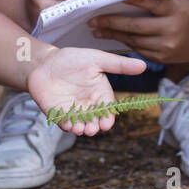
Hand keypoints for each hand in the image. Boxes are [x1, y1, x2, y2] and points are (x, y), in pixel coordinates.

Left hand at [26, 47, 144, 135]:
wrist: (44, 62)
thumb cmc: (72, 59)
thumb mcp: (97, 59)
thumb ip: (119, 65)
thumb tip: (144, 65)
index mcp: (100, 94)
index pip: (107, 110)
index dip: (107, 119)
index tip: (106, 124)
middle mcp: (88, 105)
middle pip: (94, 121)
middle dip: (94, 127)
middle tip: (91, 129)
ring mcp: (73, 110)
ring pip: (80, 125)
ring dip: (81, 129)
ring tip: (79, 128)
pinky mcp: (58, 114)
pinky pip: (64, 123)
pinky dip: (66, 126)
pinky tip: (67, 125)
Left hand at [88, 0, 188, 63]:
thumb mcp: (179, 2)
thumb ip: (157, 3)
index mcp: (175, 10)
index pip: (148, 2)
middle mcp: (171, 29)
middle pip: (135, 26)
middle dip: (111, 23)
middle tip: (92, 21)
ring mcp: (167, 46)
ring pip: (134, 40)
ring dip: (114, 35)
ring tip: (97, 31)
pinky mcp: (164, 58)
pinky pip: (140, 50)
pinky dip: (126, 43)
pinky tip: (114, 38)